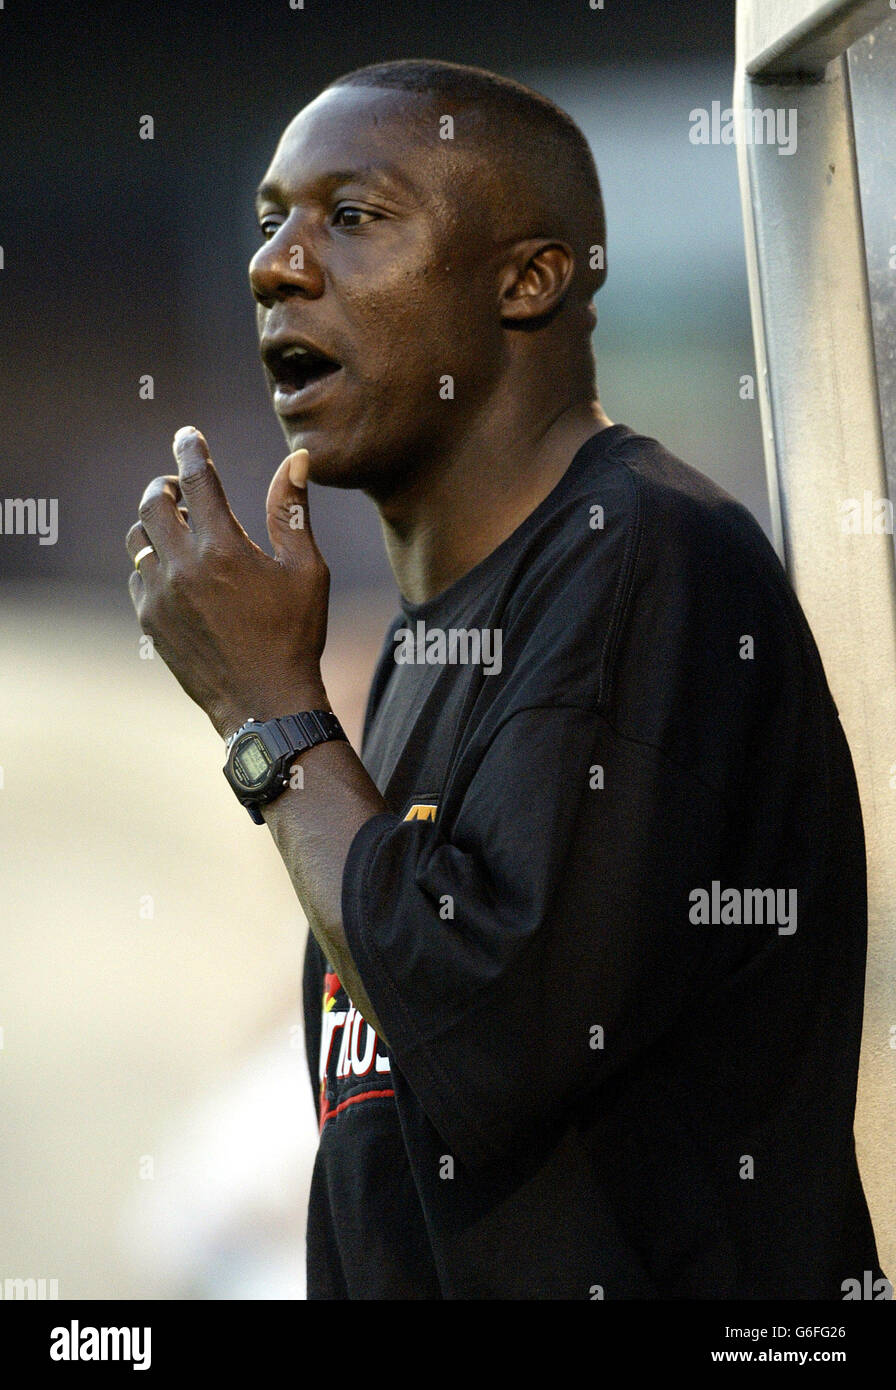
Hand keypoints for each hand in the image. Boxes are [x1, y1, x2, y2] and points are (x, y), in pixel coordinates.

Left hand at [126, 427, 329, 738]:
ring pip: (138, 537)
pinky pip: (138, 575)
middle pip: (153, 501)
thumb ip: (292, 511)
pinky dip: (152, 563)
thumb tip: (296, 459)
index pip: (198, 479)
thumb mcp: (306, 570)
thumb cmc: (295, 634)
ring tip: (181, 529)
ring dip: (156, 524)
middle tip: (183, 489)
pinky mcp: (149, 620)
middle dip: (166, 486)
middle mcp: (183, 566)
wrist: (265, 703)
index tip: (188, 436)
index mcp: (224, 547)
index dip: (191, 450)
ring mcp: (160, 595)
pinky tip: (177, 571)